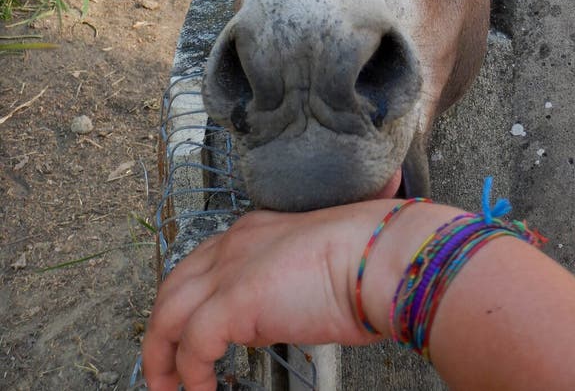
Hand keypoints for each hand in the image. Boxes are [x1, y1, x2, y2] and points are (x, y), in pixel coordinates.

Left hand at [141, 202, 407, 390]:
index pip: (200, 267)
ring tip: (169, 389)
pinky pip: (192, 345)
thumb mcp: (308, 272)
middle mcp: (233, 245)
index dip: (189, 304)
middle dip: (161, 333)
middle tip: (164, 371)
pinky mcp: (235, 299)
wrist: (378, 256)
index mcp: (251, 233)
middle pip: (172, 288)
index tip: (188, 337)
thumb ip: (276, 293)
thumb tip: (262, 325)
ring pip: (168, 313)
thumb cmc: (363, 264)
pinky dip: (190, 375)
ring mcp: (230, 269)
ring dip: (161, 357)